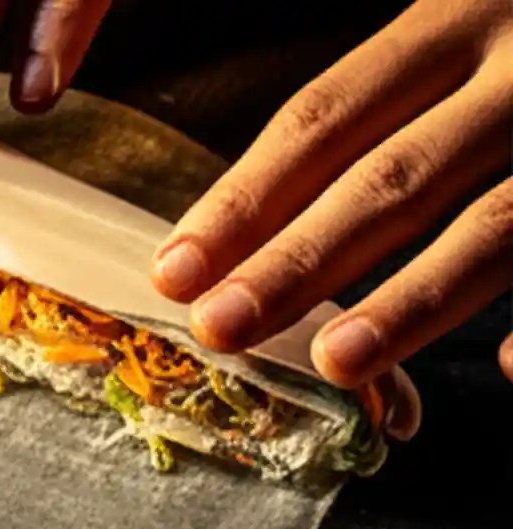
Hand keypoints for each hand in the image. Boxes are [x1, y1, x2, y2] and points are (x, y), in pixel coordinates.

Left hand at [147, 0, 512, 424]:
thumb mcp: (463, 22)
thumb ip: (386, 99)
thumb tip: (259, 221)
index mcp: (453, 15)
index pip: (323, 119)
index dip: (244, 199)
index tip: (176, 271)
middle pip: (393, 177)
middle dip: (300, 260)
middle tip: (220, 327)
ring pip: (499, 222)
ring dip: (415, 300)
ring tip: (335, 361)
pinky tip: (509, 368)